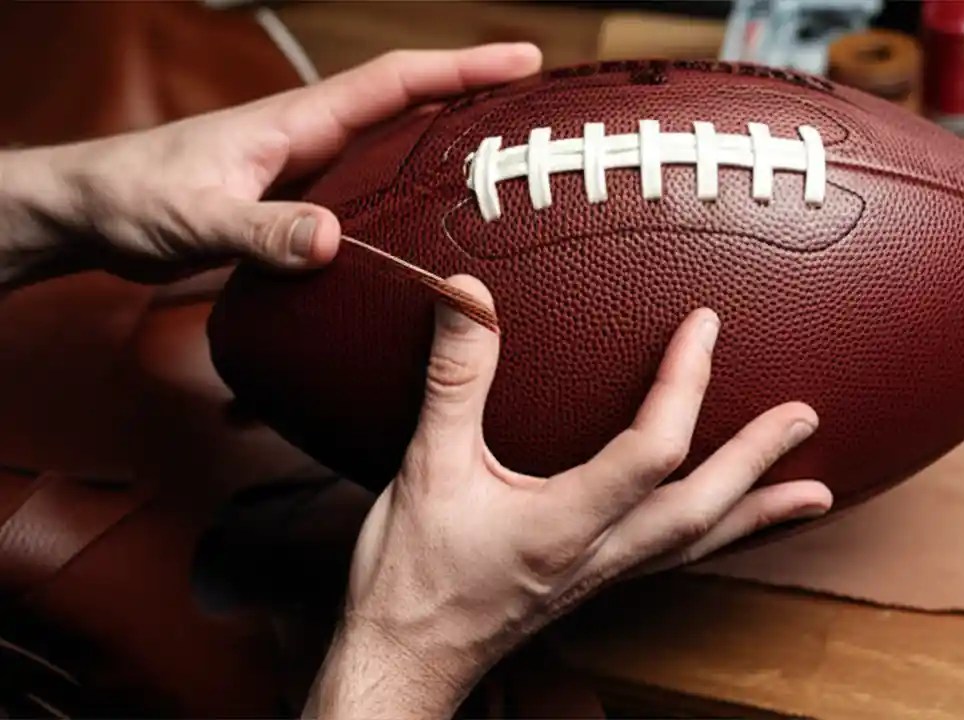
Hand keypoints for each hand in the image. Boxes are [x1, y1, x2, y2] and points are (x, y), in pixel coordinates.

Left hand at [0, 44, 541, 288]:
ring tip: (506, 162)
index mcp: (297, 122)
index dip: (462, 67)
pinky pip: (372, 193)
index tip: (522, 59)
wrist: (90, 215)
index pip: (395, 82)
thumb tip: (333, 240)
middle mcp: (312, 139)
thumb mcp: (195, 217)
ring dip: (448, 146)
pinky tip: (431, 224)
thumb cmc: (132, 199)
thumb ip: (262, 230)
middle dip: (474, 95)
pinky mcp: (297, 207)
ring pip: (395, 150)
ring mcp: (308, 172)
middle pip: (410, 106)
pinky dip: (411, 195)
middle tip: (538, 108)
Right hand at [305, 276, 832, 718]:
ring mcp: (602, 575)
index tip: (705, 326)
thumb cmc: (412, 579)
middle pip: (701, 507)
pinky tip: (728, 527)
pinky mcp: (592, 585)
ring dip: (758, 513)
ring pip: (697, 543)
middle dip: (758, 458)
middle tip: (804, 417)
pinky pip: (671, 560)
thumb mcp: (423, 466)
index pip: (653, 448)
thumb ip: (454, 377)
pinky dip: (715, 538)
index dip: (687, 382)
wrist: (405, 663)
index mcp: (565, 521)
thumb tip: (467, 295)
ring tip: (813, 494)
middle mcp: (599, 553)